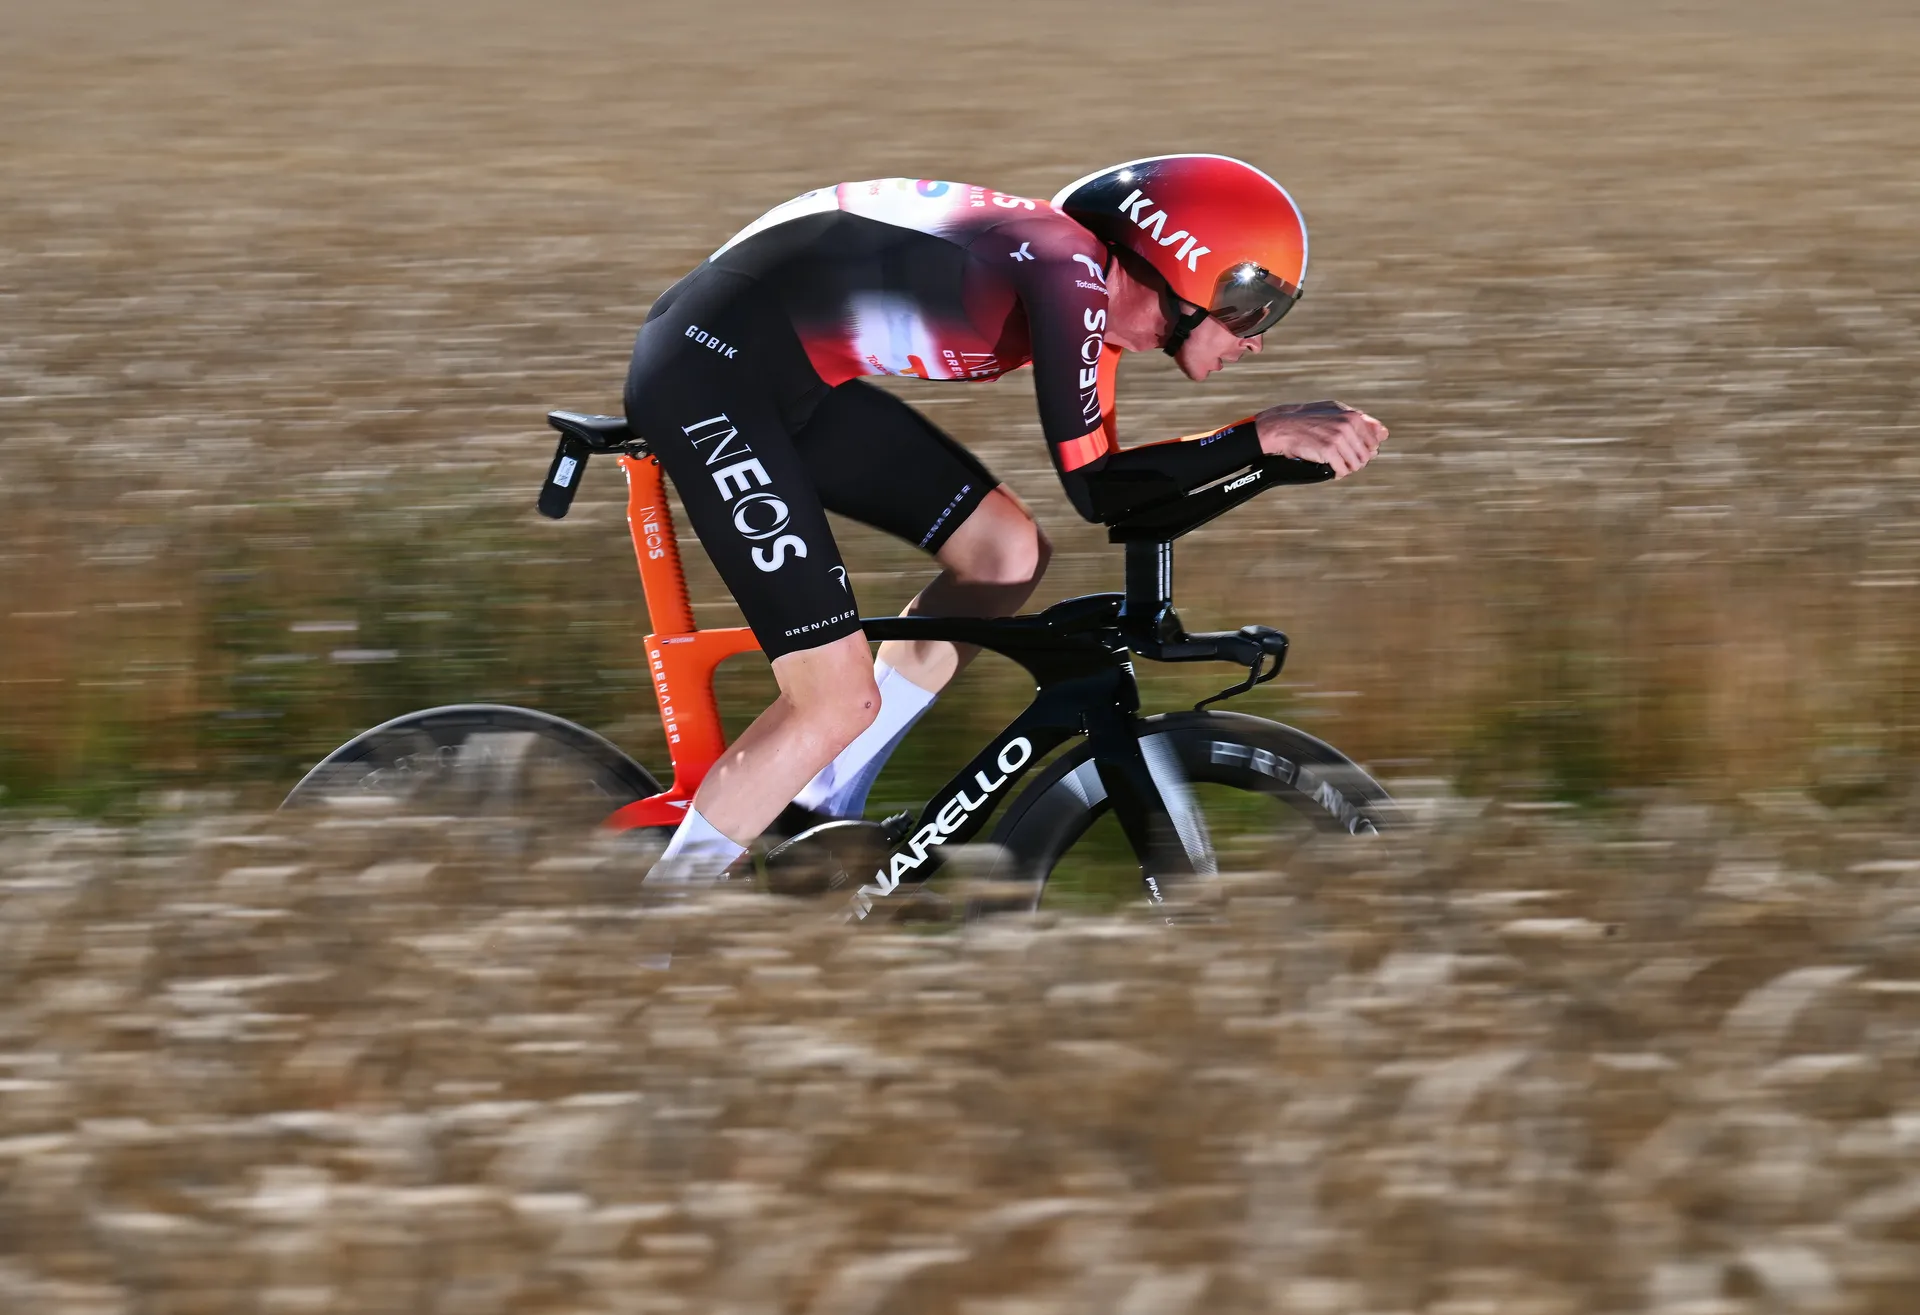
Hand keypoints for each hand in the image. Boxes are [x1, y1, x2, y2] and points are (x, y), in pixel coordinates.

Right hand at [1254, 401, 1386, 477]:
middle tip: (1342, 460)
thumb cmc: (1309, 419)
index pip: (1375, 441)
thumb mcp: (1336, 411)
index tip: (1352, 451)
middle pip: (1366, 455)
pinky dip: (1338, 473)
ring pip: (1356, 464)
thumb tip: (1384, 434)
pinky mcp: (1328, 451)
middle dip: (1357, 461)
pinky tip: (1330, 469)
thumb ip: (1361, 421)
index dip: (1365, 450)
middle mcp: (1348, 425)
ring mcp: (1338, 438)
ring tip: (1337, 465)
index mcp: (1353, 416)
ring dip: (1348, 468)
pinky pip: (1343, 470)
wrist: (1283, 427)